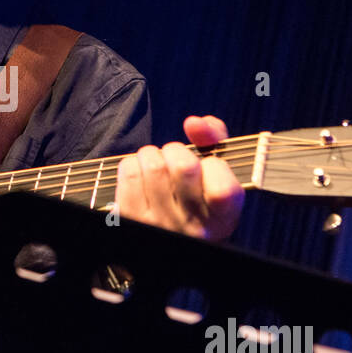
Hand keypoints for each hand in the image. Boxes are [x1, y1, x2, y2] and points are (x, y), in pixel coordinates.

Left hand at [113, 114, 243, 240]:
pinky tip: (141, 175)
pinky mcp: (131, 218)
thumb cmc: (197, 194)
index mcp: (221, 218)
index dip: (214, 165)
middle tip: (176, 158)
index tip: (208, 167)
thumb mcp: (218, 173)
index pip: (222, 189)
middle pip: (183, 167)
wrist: (170, 230)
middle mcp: (191, 226)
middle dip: (177, 150)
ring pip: (153, 164)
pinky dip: (134, 164)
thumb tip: (193, 123)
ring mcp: (158, 224)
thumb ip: (215, 140)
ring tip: (158, 165)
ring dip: (153, 154)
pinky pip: (129, 171)